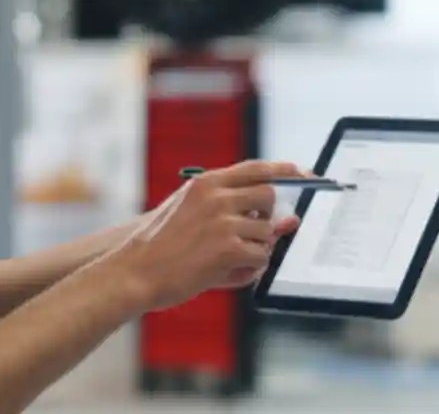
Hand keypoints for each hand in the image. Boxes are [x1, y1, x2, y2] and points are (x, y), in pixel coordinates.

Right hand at [111, 160, 307, 311]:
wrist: (134, 271)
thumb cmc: (161, 245)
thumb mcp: (190, 213)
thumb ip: (236, 211)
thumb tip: (288, 220)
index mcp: (206, 183)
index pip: (256, 167)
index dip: (284, 169)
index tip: (304, 173)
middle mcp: (217, 197)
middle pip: (269, 196)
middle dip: (268, 215)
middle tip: (252, 232)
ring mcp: (223, 222)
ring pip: (267, 231)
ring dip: (257, 247)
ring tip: (230, 258)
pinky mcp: (227, 250)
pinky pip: (260, 256)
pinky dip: (250, 268)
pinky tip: (228, 271)